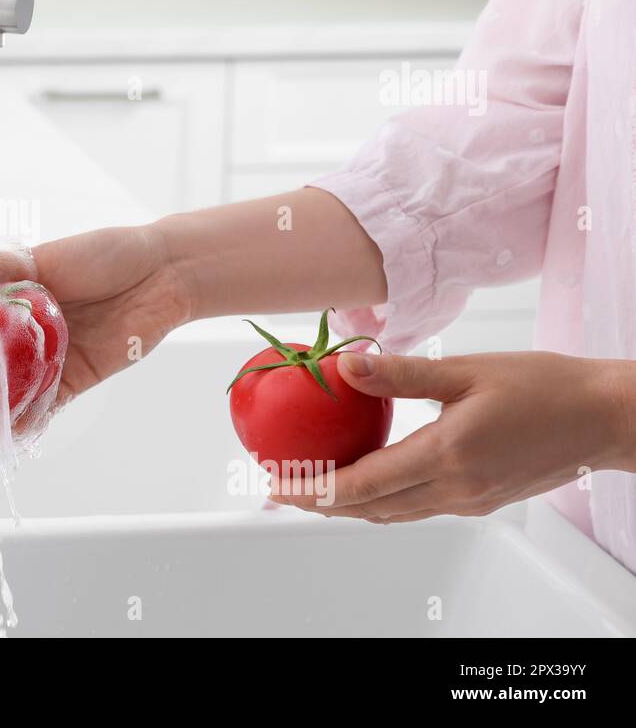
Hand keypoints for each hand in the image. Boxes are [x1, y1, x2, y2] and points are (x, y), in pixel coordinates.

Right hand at [0, 223, 193, 434]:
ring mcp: (47, 361)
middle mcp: (21, 337)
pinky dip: (25, 423)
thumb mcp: (41, 256)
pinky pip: (44, 407)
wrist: (161, 273)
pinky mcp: (74, 380)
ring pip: (7, 397)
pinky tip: (6, 434)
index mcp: (7, 303)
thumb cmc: (103, 254)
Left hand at [270, 350, 635, 520]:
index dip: (312, 488)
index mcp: (448, 456)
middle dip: (319, 503)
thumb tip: (345, 366)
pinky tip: (366, 478)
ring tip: (311, 487)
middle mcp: (456, 489)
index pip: (362, 485)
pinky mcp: (480, 500)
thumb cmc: (546, 387)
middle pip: (369, 508)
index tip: (276, 483)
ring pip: (392, 513)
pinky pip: (416, 506)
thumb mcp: (467, 370)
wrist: (606, 418)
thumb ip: (401, 373)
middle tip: (279, 488)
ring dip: (348, 504)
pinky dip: (381, 498)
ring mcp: (469, 500)